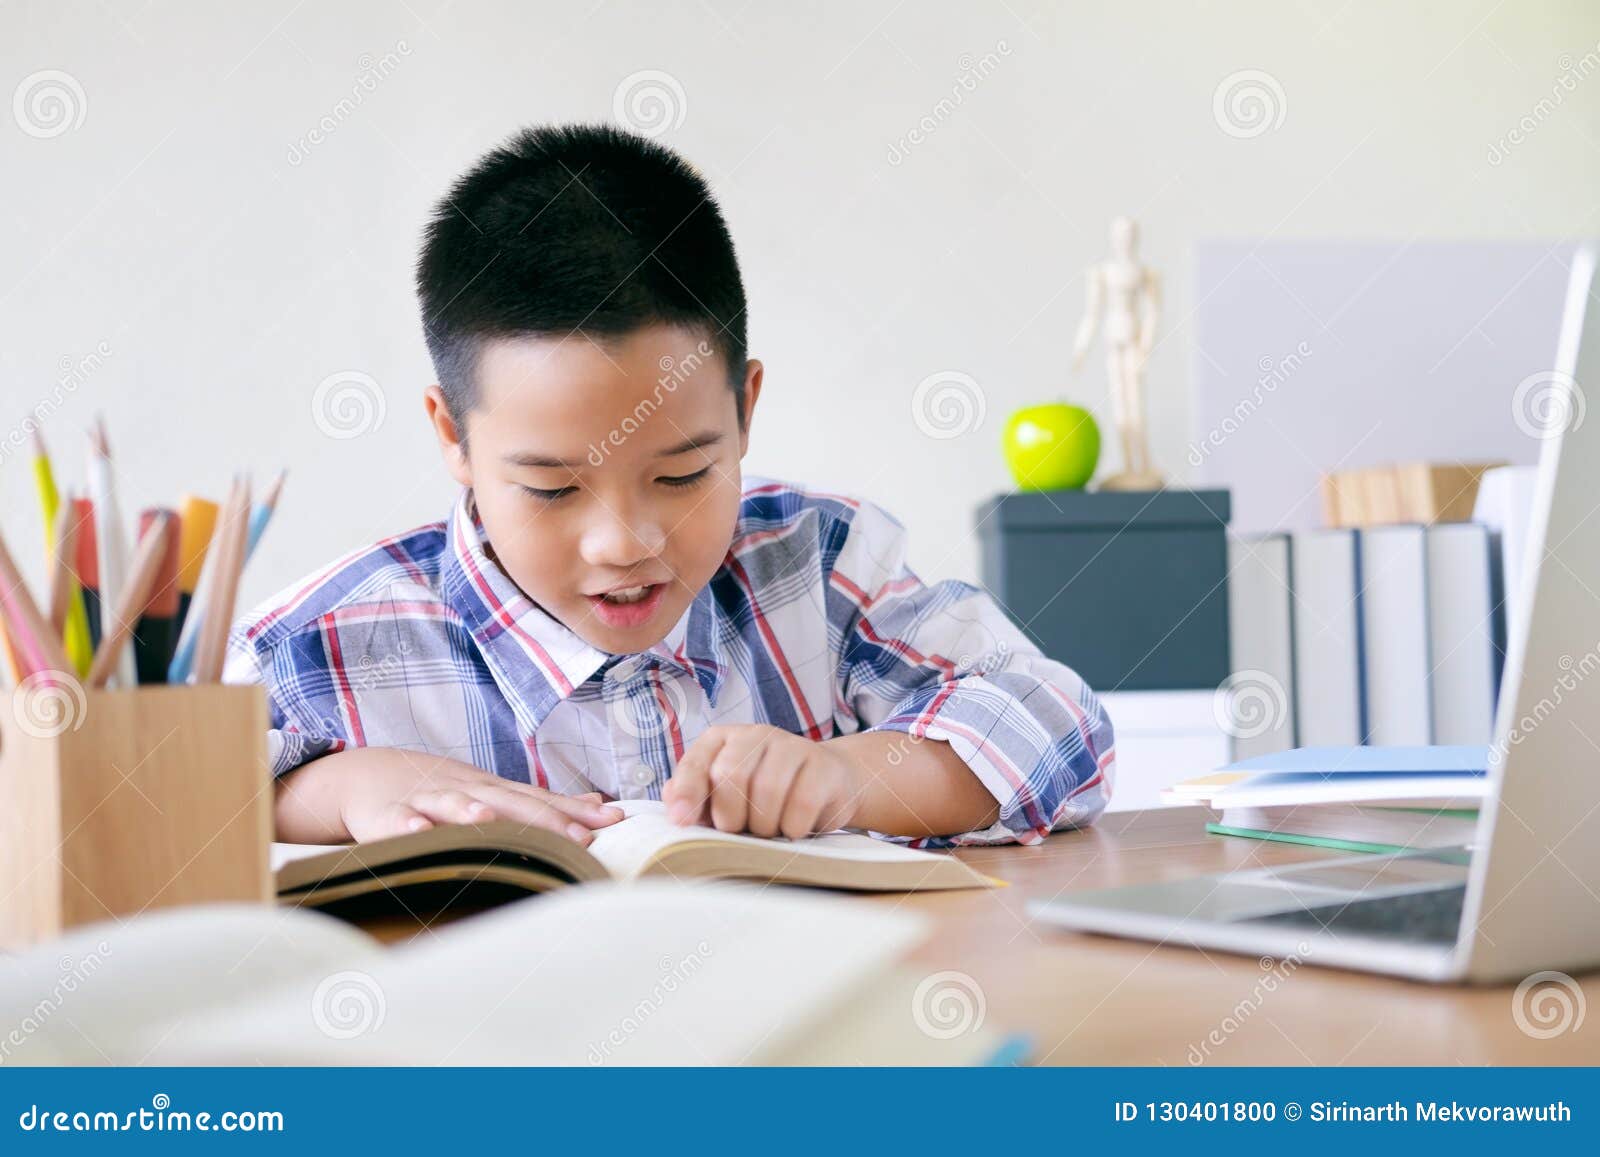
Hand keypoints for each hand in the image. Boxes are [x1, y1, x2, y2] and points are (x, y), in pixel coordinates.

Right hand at [331, 752, 623, 844]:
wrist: (369, 776)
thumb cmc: (446, 791)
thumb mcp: (496, 792)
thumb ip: (544, 803)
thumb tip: (599, 806)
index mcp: (495, 791)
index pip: (542, 800)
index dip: (576, 812)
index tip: (614, 822)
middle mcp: (468, 791)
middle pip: (509, 803)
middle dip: (545, 819)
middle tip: (580, 836)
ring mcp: (427, 800)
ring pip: (452, 804)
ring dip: (471, 812)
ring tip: (490, 821)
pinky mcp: (387, 814)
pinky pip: (396, 821)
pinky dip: (406, 826)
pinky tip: (417, 831)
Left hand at [662, 724, 862, 837]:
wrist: (827, 783)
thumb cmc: (766, 793)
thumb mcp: (727, 796)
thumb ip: (697, 800)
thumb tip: (676, 809)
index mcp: (723, 739)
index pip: (696, 763)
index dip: (687, 794)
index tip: (682, 823)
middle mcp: (756, 735)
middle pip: (730, 775)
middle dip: (730, 815)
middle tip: (739, 830)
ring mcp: (792, 745)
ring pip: (767, 791)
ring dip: (765, 825)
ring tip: (770, 829)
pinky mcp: (822, 764)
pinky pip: (802, 804)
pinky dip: (793, 826)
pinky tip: (794, 827)